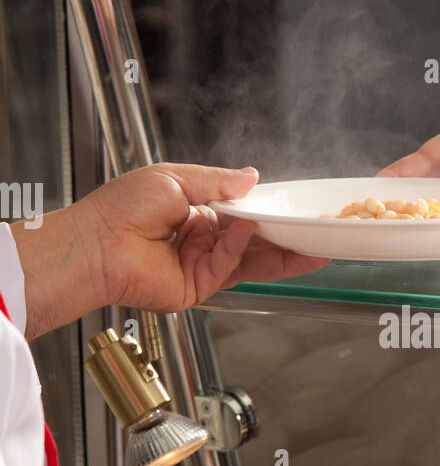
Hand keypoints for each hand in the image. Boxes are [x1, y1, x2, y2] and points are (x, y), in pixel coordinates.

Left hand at [11, 162, 326, 338]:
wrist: (96, 243)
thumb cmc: (120, 209)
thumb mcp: (175, 178)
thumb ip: (217, 182)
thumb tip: (252, 177)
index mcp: (195, 213)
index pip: (242, 214)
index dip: (269, 212)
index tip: (295, 209)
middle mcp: (201, 241)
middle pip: (253, 242)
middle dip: (285, 238)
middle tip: (317, 233)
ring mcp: (201, 266)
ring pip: (249, 261)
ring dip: (280, 254)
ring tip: (311, 247)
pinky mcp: (197, 287)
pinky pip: (228, 267)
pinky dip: (238, 248)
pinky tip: (245, 231)